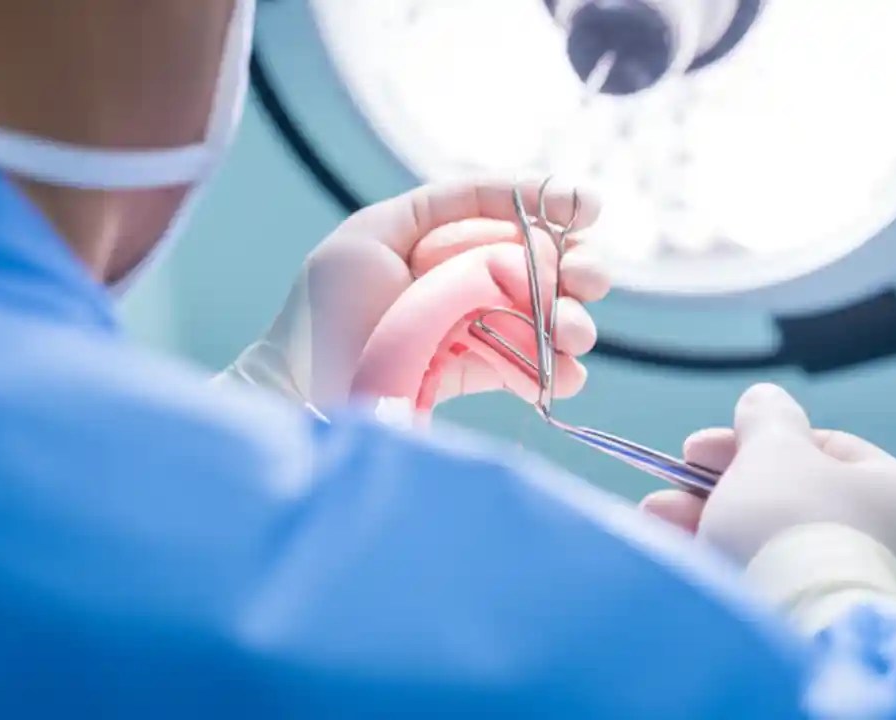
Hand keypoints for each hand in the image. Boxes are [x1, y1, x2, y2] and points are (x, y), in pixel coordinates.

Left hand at [219, 179, 609, 412]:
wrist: (304, 389)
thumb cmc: (327, 309)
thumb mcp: (372, 237)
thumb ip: (440, 211)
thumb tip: (524, 223)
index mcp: (437, 236)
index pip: (505, 210)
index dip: (550, 202)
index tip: (589, 207)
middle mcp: (460, 276)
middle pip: (537, 262)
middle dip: (575, 267)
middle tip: (592, 281)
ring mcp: (470, 325)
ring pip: (540, 314)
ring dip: (570, 322)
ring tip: (576, 333)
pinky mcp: (471, 373)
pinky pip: (526, 366)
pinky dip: (552, 371)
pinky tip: (567, 375)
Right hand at [640, 384, 895, 609]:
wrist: (799, 624)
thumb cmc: (793, 521)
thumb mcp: (774, 448)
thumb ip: (767, 418)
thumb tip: (765, 398)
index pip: (826, 450)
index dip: (758, 440)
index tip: (699, 448)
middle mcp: (895, 545)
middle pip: (791, 499)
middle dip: (719, 487)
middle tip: (670, 486)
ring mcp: (859, 591)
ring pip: (773, 543)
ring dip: (710, 523)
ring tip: (658, 518)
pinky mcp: (823, 628)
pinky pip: (770, 581)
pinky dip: (726, 563)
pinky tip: (683, 553)